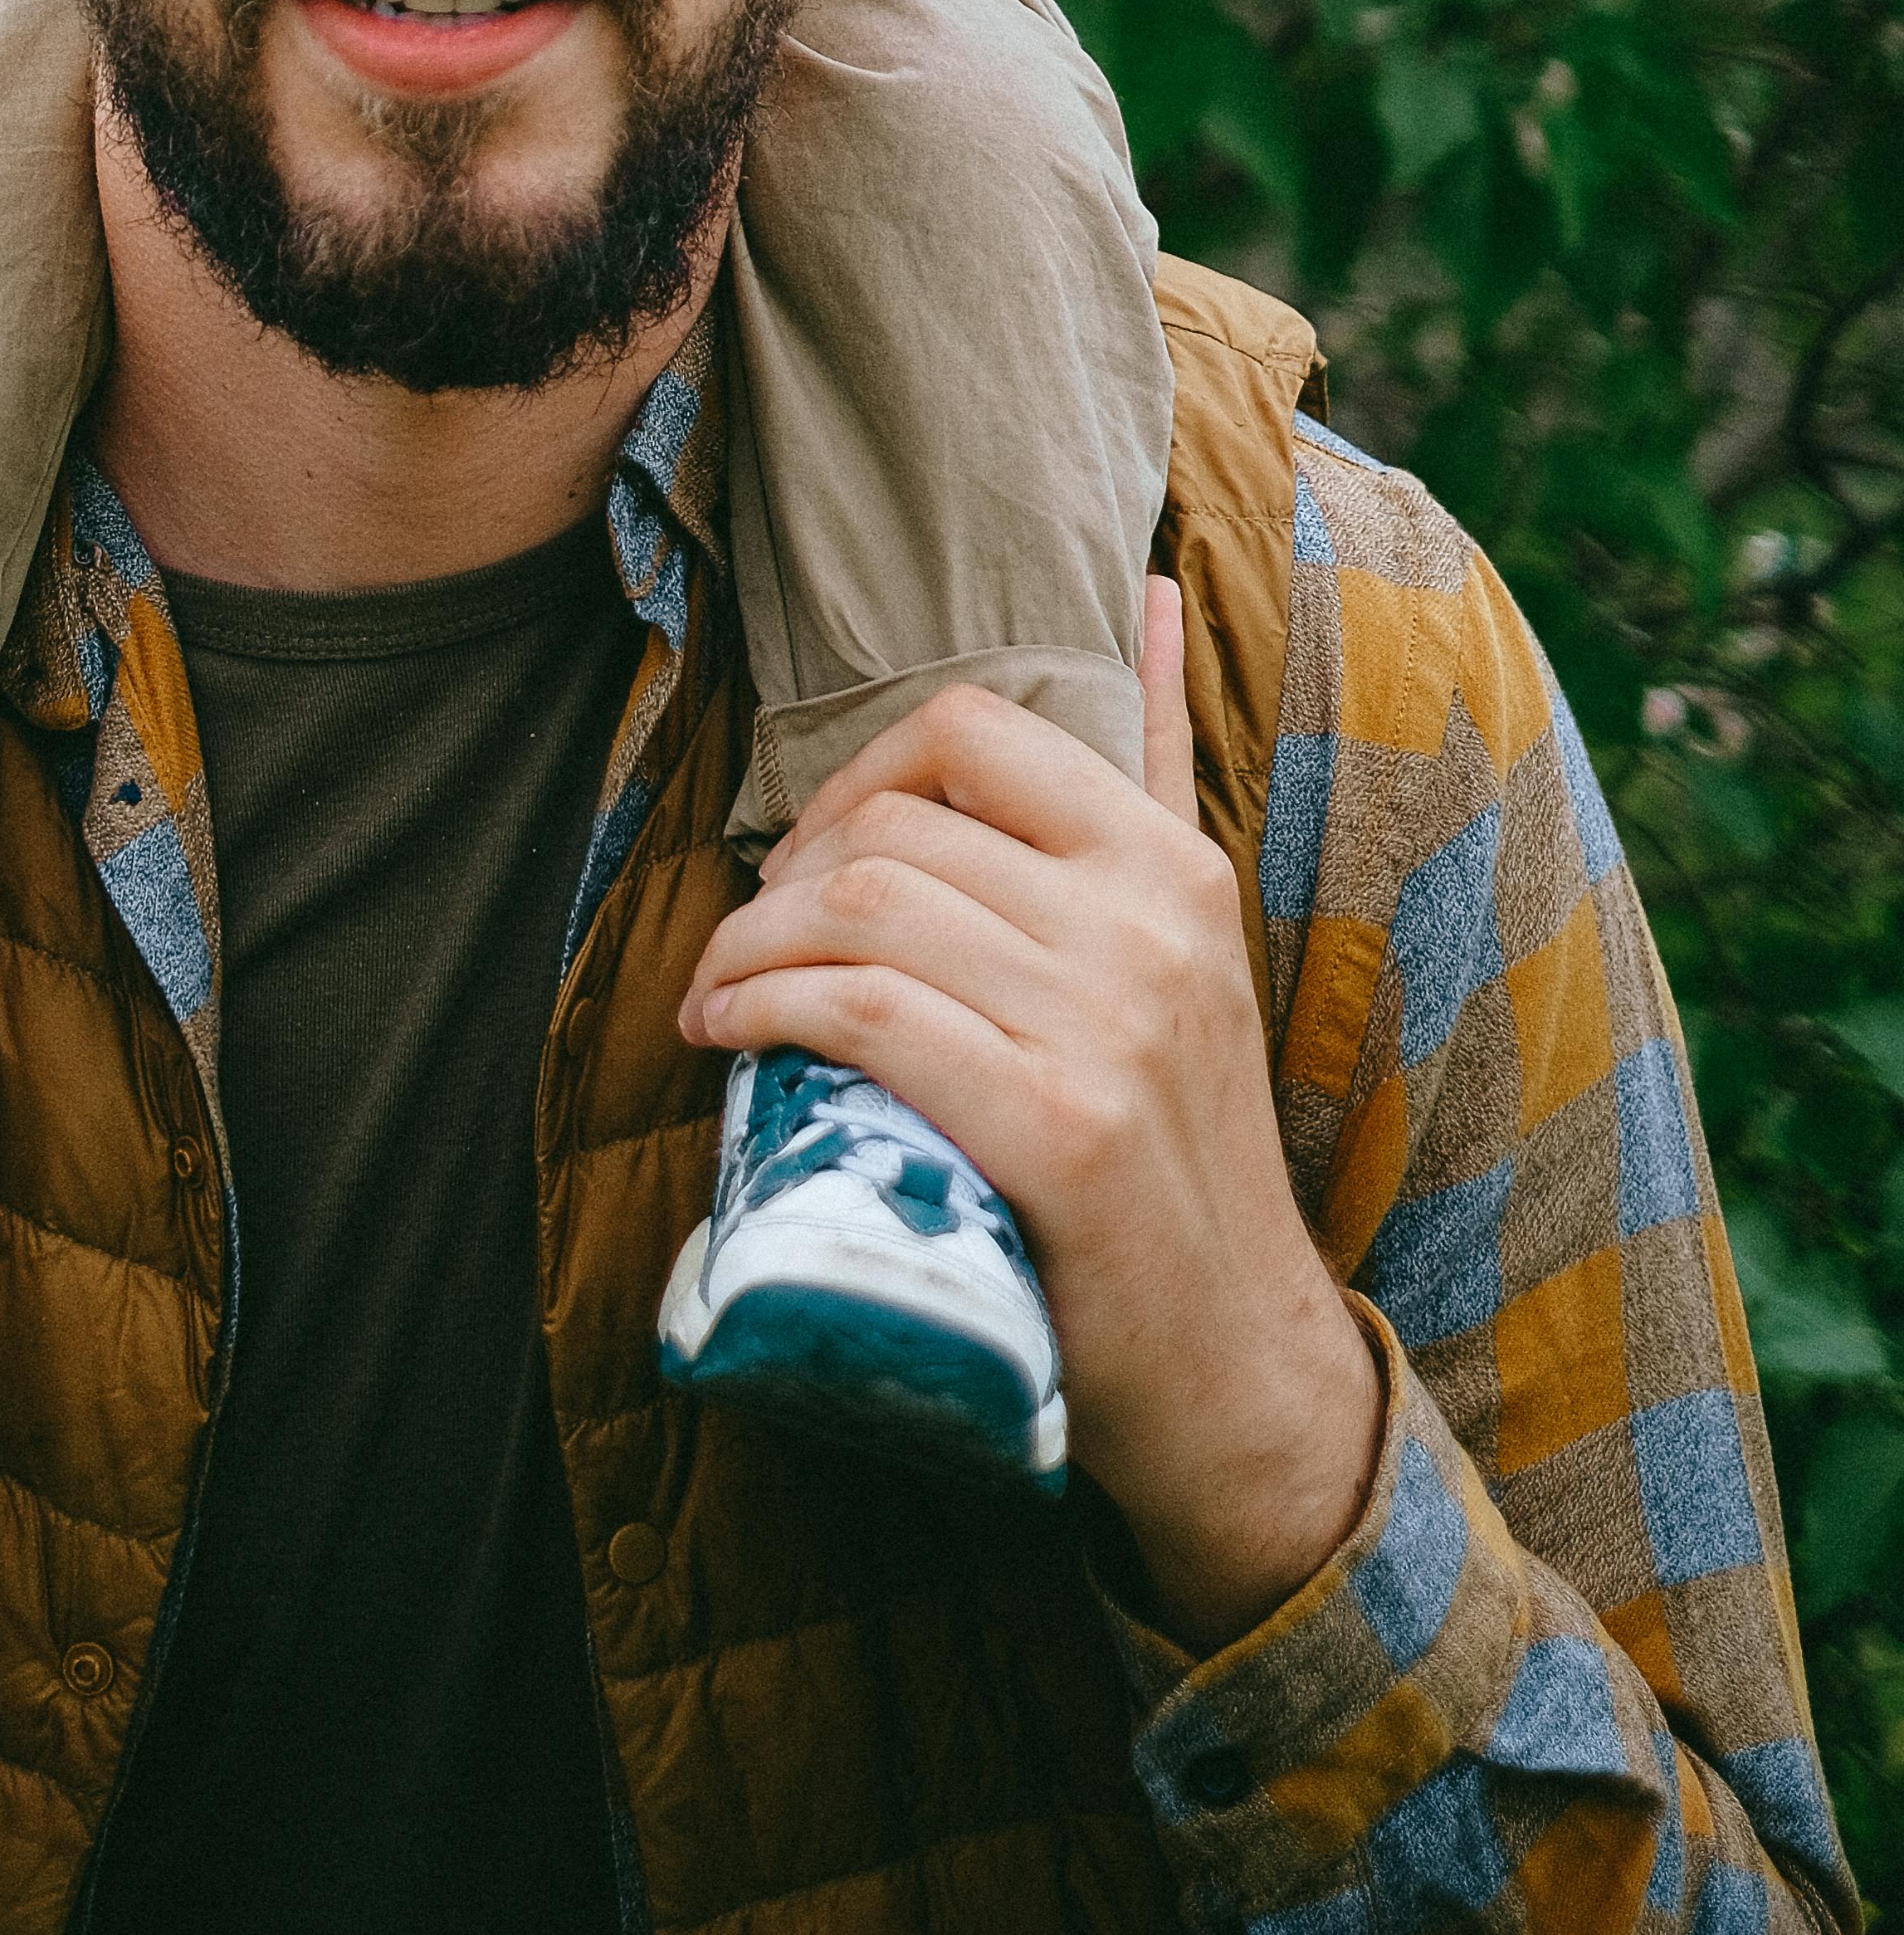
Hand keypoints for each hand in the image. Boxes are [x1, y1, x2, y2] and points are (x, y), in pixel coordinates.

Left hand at [679, 579, 1384, 1647]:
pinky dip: (765, 1010)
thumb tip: (1147, 594)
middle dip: (778, 877)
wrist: (1241, 1368)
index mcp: (1170, 864)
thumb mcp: (1192, 942)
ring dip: (748, 948)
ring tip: (720, 997)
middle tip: (742, 946)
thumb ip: (1156, 773)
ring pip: (861, 907)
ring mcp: (1108, 1025)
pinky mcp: (1058, 1130)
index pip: (968, 729)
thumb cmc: (1180, 1149)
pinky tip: (731, 1037)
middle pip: (892, 823)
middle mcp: (1148, 925)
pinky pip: (865, 1012)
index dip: (854, 777)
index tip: (809, 857)